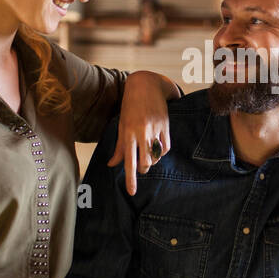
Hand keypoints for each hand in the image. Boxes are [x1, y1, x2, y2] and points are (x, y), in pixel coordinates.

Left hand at [109, 72, 174, 195]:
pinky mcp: (166, 125)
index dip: (131, 179)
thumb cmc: (130, 106)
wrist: (146, 85)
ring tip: (148, 153)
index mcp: (128, 133)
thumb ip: (118, 147)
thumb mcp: (121, 125)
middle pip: (145, 162)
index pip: (129, 161)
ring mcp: (155, 129)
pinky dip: (162, 152)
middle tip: (141, 166)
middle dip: (143, 169)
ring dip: (152, 160)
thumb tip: (112, 165)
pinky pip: (166, 148)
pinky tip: (157, 147)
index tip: (132, 192)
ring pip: (156, 156)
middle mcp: (142, 132)